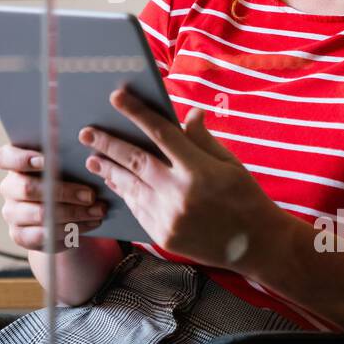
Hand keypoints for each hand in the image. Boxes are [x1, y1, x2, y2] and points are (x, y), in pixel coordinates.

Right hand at [0, 144, 108, 252]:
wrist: (61, 211)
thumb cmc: (65, 177)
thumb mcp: (65, 164)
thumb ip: (69, 158)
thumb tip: (91, 159)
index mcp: (13, 163)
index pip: (4, 158)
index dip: (23, 158)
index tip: (49, 159)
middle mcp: (8, 187)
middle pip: (27, 188)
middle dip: (63, 191)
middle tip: (90, 195)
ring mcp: (12, 213)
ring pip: (40, 214)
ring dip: (73, 213)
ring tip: (97, 211)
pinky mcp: (20, 236)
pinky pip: (44, 235)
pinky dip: (70, 230)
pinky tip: (89, 224)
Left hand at [78, 87, 278, 268]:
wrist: (257, 245)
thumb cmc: (245, 197)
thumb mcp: (230, 164)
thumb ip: (202, 139)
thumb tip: (188, 113)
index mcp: (198, 170)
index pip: (160, 133)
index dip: (136, 113)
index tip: (117, 97)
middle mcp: (179, 193)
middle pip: (135, 160)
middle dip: (108, 144)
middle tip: (87, 132)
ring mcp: (168, 217)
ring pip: (129, 186)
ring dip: (109, 170)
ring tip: (93, 158)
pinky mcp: (163, 236)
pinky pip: (137, 209)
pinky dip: (124, 194)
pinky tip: (115, 183)